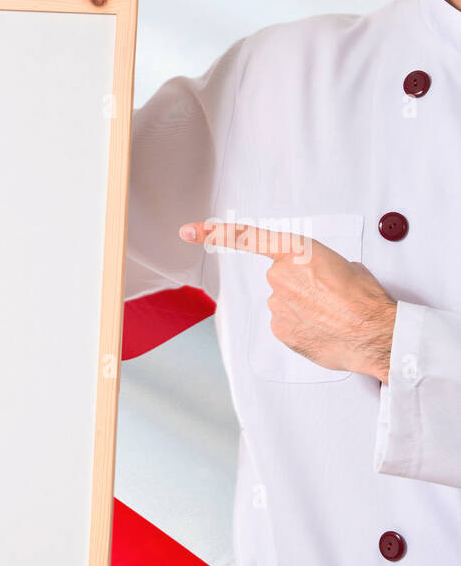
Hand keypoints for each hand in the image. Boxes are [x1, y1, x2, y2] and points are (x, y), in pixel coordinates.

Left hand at [179, 221, 397, 382]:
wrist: (375, 333)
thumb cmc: (365, 298)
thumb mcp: (344, 264)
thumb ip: (316, 264)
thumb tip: (313, 275)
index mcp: (297, 252)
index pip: (246, 238)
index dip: (215, 233)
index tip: (189, 231)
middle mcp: (280, 276)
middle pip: (280, 277)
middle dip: (300, 285)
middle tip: (328, 295)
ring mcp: (276, 304)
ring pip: (283, 302)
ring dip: (303, 306)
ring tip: (331, 313)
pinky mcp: (278, 330)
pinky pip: (285, 322)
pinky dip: (301, 325)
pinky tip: (322, 328)